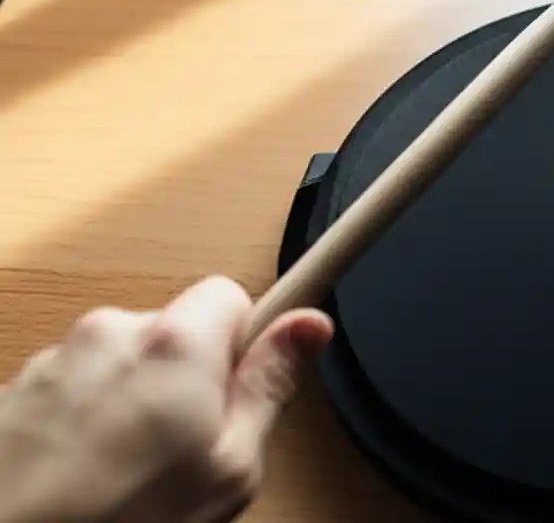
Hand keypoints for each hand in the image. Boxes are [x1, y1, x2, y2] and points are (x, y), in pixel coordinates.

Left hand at [0, 276, 332, 522]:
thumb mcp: (228, 469)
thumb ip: (269, 387)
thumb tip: (308, 326)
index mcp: (175, 345)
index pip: (231, 295)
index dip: (243, 343)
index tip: (247, 377)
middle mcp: (111, 333)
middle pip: (173, 333)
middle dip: (186, 380)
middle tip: (186, 450)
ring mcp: (55, 359)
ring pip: (120, 363)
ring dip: (130, 402)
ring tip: (126, 472)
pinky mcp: (15, 390)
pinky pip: (72, 388)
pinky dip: (82, 420)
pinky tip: (82, 474)